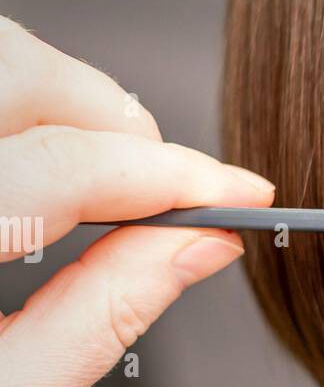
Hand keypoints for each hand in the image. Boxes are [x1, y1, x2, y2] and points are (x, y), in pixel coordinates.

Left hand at [0, 16, 273, 386]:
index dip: (172, 176)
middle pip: (18, 72)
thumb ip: (105, 313)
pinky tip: (25, 169)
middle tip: (167, 194)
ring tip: (98, 182)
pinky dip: (11, 112)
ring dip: (58, 102)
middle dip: (113, 120)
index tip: (238, 193)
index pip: (66, 168)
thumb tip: (198, 246)